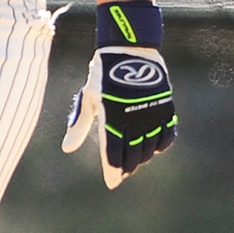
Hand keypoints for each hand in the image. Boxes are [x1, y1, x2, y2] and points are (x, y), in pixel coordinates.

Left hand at [61, 46, 177, 188]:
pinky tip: (152, 148)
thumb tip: (67, 148)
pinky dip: (160, 145)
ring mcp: (151, 114)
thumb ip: (80, 124)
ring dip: (142, 158)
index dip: (112, 171)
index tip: (111, 183)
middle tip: (121, 173)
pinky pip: (167, 136)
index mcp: (111, 116)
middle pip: (132, 155)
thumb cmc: (103, 74)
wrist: (130, 49)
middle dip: (126, 167)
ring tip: (134, 162)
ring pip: (149, 148)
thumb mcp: (89, 97)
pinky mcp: (165, 108)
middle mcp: (133, 118)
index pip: (113, 153)